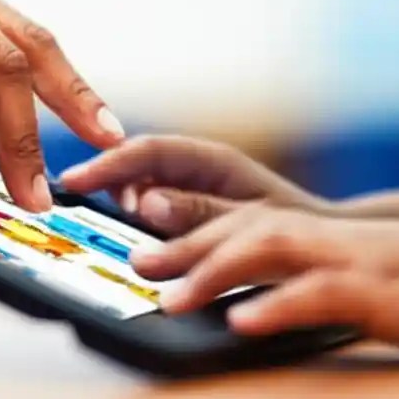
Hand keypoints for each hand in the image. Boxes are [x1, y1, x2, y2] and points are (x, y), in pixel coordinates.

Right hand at [59, 135, 328, 234]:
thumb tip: (146, 202)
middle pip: (139, 163)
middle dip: (104, 175)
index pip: (149, 151)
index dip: (109, 163)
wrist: (327, 246)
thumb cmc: (298, 230)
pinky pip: (153, 209)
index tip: (75, 179)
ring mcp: (192, 190)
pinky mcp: (189, 213)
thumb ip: (199, 212)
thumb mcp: (251, 223)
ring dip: (117, 196)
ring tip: (97, 214)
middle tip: (72, 193)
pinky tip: (129, 235)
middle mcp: (197, 169)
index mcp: (212, 160)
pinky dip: (134, 219)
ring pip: (141, 185)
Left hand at [134, 205, 398, 361]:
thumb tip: (249, 308)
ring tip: (171, 295)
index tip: (143, 252)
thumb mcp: (365, 281)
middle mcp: (332, 241)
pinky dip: (281, 306)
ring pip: (275, 252)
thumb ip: (310, 286)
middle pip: (246, 232)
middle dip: (186, 245)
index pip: (245, 226)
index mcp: (323, 237)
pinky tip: (244, 324)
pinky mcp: (389, 296)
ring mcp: (358, 263)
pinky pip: (325, 296)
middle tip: (135, 265)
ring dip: (217, 271)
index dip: (192, 232)